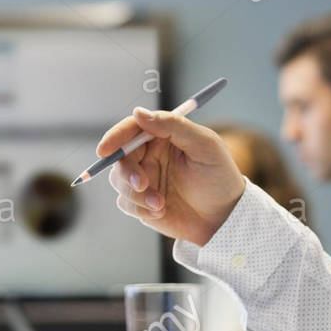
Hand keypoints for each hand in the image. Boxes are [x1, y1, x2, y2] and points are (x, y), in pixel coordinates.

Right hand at [100, 107, 245, 245]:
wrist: (225, 217)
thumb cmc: (219, 177)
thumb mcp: (204, 145)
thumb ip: (173, 126)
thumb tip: (138, 112)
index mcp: (162, 136)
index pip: (131, 129)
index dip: (115, 137)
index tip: (105, 150)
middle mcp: (149, 155)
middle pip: (120, 156)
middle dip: (127, 172)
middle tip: (142, 185)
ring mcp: (143, 179)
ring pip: (118, 181)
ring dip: (136, 194)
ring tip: (161, 204)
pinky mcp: (141, 202)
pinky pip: (125, 202)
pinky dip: (139, 208)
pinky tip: (161, 211)